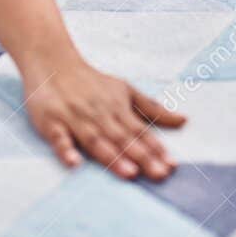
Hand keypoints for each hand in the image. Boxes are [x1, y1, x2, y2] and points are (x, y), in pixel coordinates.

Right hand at [20, 55, 185, 180]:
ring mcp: (74, 118)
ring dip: (112, 157)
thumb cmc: (91, 82)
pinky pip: (59, 138)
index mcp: (117, 108)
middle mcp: (98, 114)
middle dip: (142, 156)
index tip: (171, 165)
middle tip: (159, 174)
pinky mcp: (51, 122)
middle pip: (122, 138)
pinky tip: (74, 163)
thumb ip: (152, 109)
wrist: (52, 62)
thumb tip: (184, 120)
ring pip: (95, 140)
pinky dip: (66, 150)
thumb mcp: (125, 90)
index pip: (140, 131)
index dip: (156, 148)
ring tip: (130, 173)